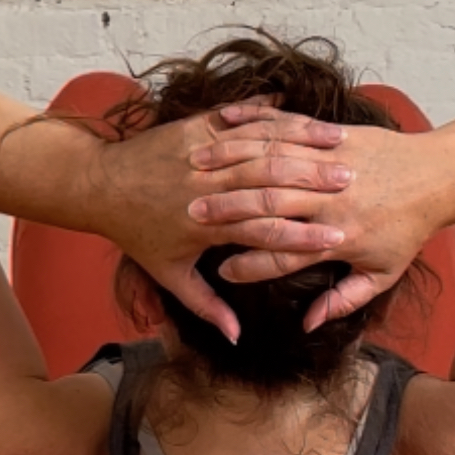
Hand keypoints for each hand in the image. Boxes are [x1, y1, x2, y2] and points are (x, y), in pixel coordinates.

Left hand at [87, 101, 354, 341]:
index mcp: (207, 226)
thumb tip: (235, 336)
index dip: (305, 235)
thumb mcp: (169, 275)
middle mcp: (208, 186)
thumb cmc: (137, 234)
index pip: (266, 232)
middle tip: (354, 187)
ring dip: (304, 151)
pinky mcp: (197, 126)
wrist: (101, 184)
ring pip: (264, 148)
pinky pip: (244, 119)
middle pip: (273, 185)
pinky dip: (274, 118)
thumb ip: (205, 306)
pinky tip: (306, 121)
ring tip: (340, 155)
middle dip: (317, 185)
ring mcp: (203, 152)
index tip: (340, 239)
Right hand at [188, 103, 447, 329]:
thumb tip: (308, 325)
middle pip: (267, 209)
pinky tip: (224, 131)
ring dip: (231, 168)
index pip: (282, 255)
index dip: (249, 265)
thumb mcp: (382, 274)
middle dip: (226, 213)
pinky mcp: (336, 138)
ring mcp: (331, 167)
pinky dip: (254, 131)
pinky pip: (288, 132)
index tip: (221, 271)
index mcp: (337, 239)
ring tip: (198, 172)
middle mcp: (330, 203)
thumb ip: (344, 300)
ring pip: (271, 167)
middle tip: (190, 217)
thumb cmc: (408, 230)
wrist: (438, 177)